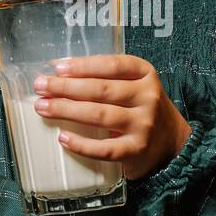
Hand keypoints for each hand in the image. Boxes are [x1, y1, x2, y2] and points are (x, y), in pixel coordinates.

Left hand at [32, 55, 191, 180]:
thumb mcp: (137, 86)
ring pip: (100, 115)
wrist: (174, 143)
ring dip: (67, 110)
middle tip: (41, 86)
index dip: (83, 66)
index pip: (112, 65)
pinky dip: (81, 144)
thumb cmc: (144, 109)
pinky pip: (104, 149)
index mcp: (145, 75)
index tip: (58, 67)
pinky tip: (62, 137)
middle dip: (66, 87)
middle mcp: (147, 97)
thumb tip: (60, 76)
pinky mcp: (136, 150)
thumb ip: (109, 79)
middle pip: (101, 89)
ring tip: (43, 107)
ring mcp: (143, 125)